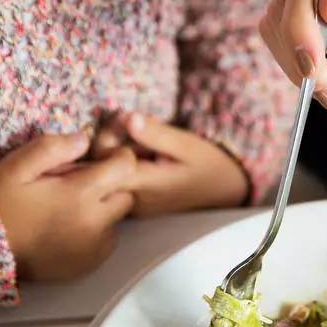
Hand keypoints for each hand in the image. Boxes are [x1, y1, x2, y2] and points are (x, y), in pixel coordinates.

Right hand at [0, 133, 136, 280]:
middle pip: (126, 192)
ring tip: (71, 208)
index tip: (101, 159)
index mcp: (80, 193)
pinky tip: (69, 228)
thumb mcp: (19, 165)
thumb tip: (86, 139)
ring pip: (118, 218)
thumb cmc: (1, 202)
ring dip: (104, 210)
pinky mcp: (90, 264)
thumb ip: (54, 148)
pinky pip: (107, 240)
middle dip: (110, 185)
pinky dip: (96, 232)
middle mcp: (94, 222)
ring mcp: (94, 246)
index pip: (126, 166)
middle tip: (80, 185)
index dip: (118, 157)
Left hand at [93, 113, 248, 214]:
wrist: (228, 192)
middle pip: (98, 172)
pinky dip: (124, 165)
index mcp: (145, 185)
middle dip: (107, 143)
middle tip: (129, 123)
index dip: (106, 136)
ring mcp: (134, 207)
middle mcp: (134, 201)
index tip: (126, 119)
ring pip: (107, 178)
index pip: (103, 162)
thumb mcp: (186, 144)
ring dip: (116, 153)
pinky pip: (118, 184)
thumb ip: (155, 134)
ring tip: (143, 139)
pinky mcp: (137, 207)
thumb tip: (128, 118)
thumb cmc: (209, 165)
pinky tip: (144, 155)